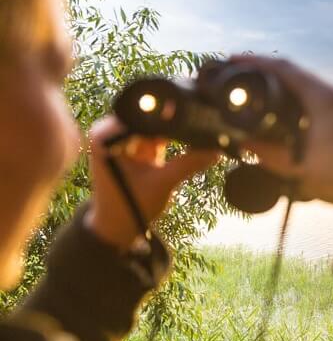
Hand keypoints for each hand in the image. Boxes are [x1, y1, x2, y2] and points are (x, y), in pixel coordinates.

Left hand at [84, 116, 219, 250]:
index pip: (145, 114)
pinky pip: (161, 132)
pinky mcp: (137, 142)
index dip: (173, 117)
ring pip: (160, 123)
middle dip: (178, 124)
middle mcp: (113, 129)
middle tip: (205, 129)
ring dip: (179, 132)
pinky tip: (192, 146)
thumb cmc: (129, 206)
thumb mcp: (162, 184)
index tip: (198, 120)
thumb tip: (216, 149)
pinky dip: (176, 139)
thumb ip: (189, 164)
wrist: (117, 226)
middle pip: (153, 115)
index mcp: (108, 135)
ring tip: (197, 142)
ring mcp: (125, 135)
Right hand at [232, 57, 332, 217]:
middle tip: (244, 72)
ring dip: (284, 84)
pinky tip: (286, 108)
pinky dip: (298, 97)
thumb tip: (243, 143)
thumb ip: (266, 154)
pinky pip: (318, 97)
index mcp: (325, 98)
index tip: (235, 59)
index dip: (257, 61)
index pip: (285, 68)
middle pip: (297, 73)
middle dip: (268, 70)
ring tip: (261, 87)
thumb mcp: (295, 166)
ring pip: (309, 84)